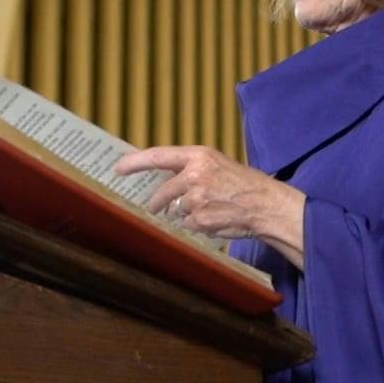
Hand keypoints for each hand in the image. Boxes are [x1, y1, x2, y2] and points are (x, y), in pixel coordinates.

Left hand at [113, 146, 306, 267]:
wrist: (265, 204)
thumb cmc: (244, 184)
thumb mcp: (218, 165)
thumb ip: (191, 170)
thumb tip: (165, 181)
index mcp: (199, 156)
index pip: (158, 156)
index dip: (135, 163)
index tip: (118, 168)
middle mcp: (195, 175)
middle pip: (162, 192)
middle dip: (156, 203)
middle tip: (154, 208)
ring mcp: (196, 199)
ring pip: (176, 210)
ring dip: (184, 214)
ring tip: (208, 211)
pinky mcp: (199, 220)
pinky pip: (186, 225)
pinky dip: (194, 226)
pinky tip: (212, 221)